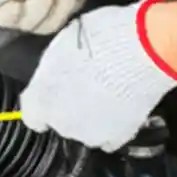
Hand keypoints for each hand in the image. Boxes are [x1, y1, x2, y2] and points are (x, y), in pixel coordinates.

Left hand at [20, 0, 176, 150]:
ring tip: (107, 92)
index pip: (32, 114)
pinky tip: (121, 106)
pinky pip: (109, 137)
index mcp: (41, 100)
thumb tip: (55, 74)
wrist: (144, 50)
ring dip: (90, 117)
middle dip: (68, 106)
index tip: (51, 93)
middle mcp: (62, 124)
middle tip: (85, 83)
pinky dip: (113, 125)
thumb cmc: (100, 38)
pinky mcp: (119, 137)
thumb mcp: (63, 43)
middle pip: (59, 120)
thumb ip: (52, 70)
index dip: (42, 103)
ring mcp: (90, 134)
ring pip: (84, 130)